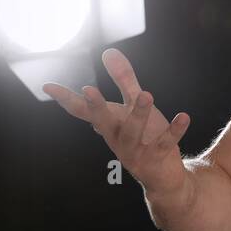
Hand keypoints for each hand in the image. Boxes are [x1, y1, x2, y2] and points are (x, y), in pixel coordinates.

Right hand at [42, 48, 191, 196]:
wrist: (163, 178)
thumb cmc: (145, 137)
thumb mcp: (133, 105)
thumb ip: (123, 80)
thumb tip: (108, 52)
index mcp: (109, 124)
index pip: (83, 111)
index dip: (65, 98)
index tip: (47, 86)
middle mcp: (117, 138)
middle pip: (103, 122)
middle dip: (96, 107)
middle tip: (88, 89)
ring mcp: (135, 152)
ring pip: (133, 133)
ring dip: (138, 114)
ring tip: (146, 94)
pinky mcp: (156, 160)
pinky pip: (164, 144)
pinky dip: (174, 131)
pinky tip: (183, 116)